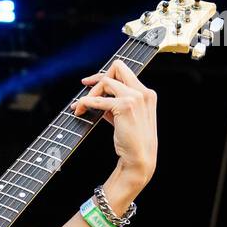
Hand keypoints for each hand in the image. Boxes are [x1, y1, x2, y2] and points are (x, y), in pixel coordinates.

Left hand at [69, 60, 157, 181]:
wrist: (139, 159)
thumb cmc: (133, 143)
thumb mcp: (126, 120)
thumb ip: (115, 106)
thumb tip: (97, 100)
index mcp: (146, 93)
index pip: (124, 72)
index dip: (105, 75)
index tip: (90, 83)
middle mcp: (143, 92)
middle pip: (118, 67)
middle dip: (99, 78)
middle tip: (85, 90)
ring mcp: (135, 97)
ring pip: (107, 81)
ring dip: (91, 93)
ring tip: (81, 107)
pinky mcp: (125, 106)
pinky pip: (100, 100)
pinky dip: (86, 102)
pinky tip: (80, 109)